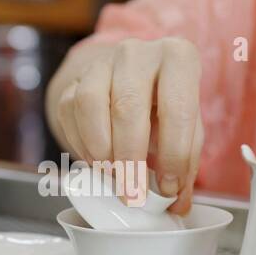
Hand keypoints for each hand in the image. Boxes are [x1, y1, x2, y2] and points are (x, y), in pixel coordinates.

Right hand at [50, 37, 202, 212]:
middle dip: (129, 158)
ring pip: (90, 105)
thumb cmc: (164, 105)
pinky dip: (81, 145)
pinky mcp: (75, 79)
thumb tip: (178, 202)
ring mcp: (101, 62)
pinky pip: (69, 112)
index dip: (173, 154)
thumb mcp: (186, 127)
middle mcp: (138, 52)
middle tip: (132, 193)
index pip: (177, 107)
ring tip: (113, 176)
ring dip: (100, 150)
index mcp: (177, 57)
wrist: (129, 79)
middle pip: (128, 106)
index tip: (168, 187)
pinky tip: (97, 161)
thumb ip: (185, 162)